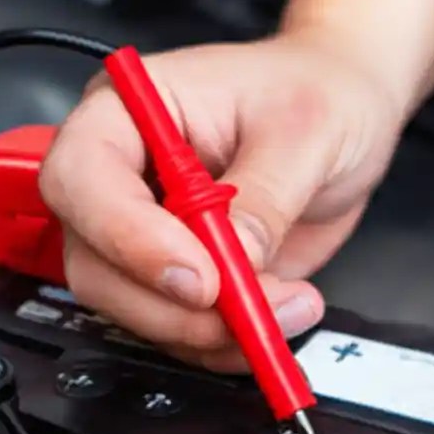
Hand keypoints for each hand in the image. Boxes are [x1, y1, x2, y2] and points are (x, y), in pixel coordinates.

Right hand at [39, 34, 403, 371]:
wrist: (351, 112)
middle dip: (169, 303)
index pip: (81, 175)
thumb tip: (236, 259)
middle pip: (94, 260)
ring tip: (286, 307)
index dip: (127, 236)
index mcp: (131, 109)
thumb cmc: (318, 90)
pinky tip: (277, 318)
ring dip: (206, 330)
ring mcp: (148, 231)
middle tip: (243, 309)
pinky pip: (178, 328)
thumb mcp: (304, 130)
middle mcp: (125, 173)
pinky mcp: (182, 274)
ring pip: (131, 307)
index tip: (198, 275)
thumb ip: (264, 197)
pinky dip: (225, 343)